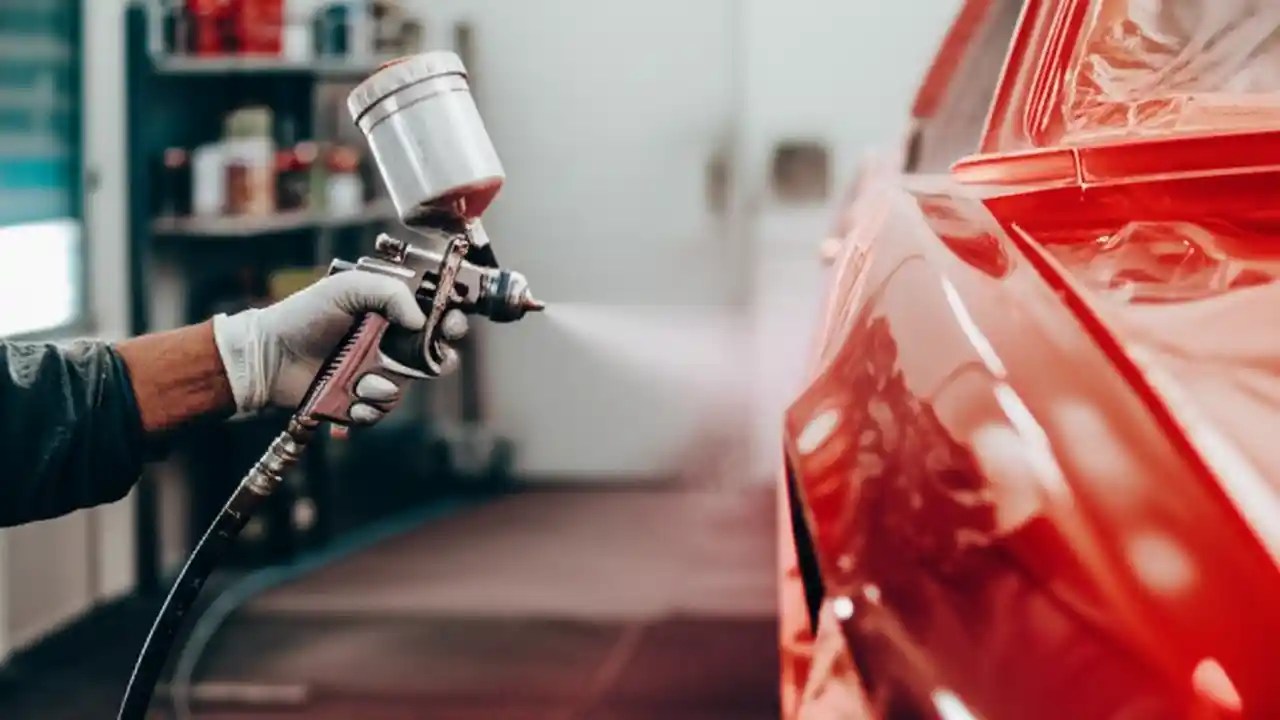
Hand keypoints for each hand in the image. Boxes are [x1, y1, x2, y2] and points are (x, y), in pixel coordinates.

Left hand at [212, 272, 468, 423]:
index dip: (450, 322)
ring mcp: (376, 374)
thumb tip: (420, 321)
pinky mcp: (360, 401)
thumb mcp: (346, 288)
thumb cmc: (303, 315)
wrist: (268, 355)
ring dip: (384, 385)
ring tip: (358, 378)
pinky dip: (367, 408)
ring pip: (404, 387)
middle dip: (439, 360)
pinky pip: (380, 411)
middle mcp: (389, 345)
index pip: (434, 317)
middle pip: (434, 356)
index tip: (451, 325)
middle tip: (431, 358)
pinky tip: (350, 400)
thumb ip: (388, 293)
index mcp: (390, 314)